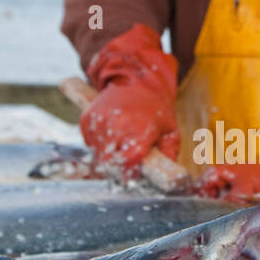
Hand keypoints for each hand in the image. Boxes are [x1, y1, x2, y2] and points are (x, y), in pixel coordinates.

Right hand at [80, 24, 179, 175]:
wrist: (135, 81)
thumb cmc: (155, 111)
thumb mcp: (170, 131)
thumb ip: (169, 154)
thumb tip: (171, 178)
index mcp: (140, 130)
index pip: (128, 162)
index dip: (129, 173)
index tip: (133, 173)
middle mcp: (118, 124)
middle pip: (109, 162)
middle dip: (117, 167)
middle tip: (126, 164)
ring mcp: (100, 120)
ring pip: (97, 154)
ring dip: (107, 155)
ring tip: (120, 144)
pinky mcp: (88, 117)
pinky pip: (89, 142)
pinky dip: (97, 144)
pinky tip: (110, 135)